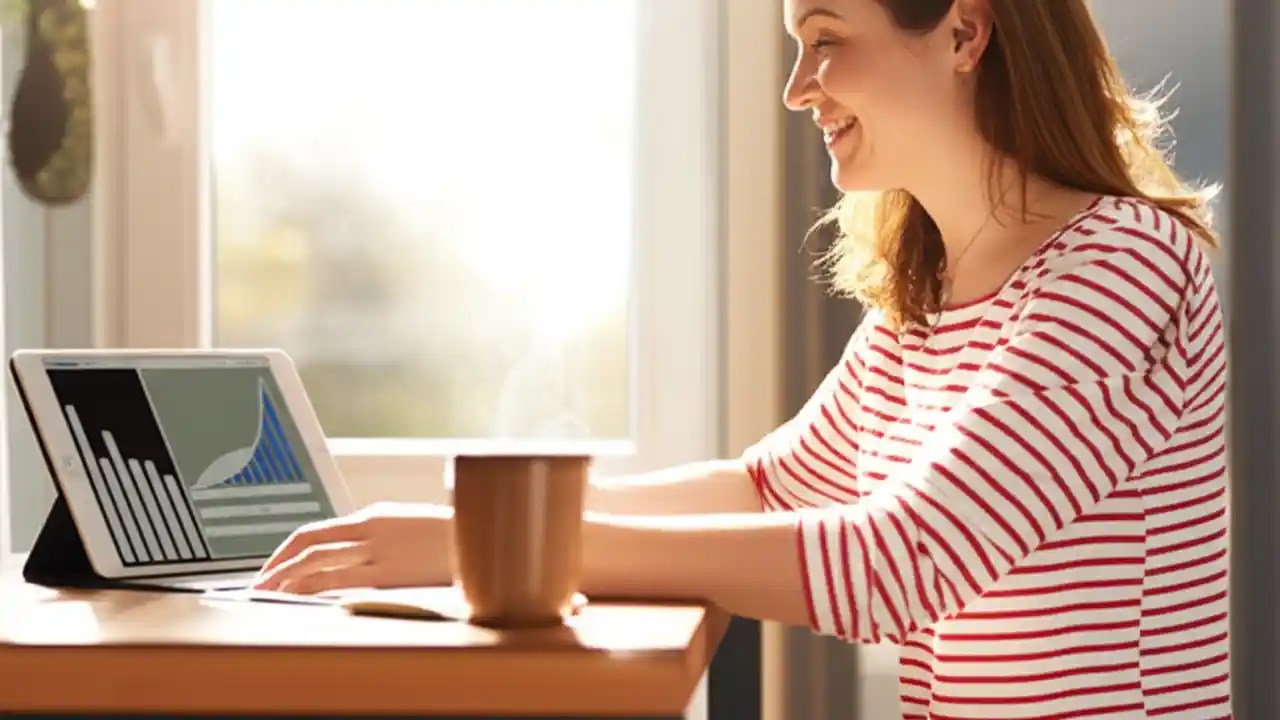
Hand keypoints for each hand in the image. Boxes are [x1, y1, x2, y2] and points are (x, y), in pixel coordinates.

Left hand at [253, 501, 452, 594]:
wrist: (482, 540)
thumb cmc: (451, 541)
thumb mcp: (408, 528)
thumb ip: (378, 539)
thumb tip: (351, 557)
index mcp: (373, 516)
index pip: (315, 531)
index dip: (285, 550)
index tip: (271, 566)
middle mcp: (370, 530)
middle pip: (308, 546)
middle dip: (277, 567)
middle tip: (258, 585)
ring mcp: (378, 552)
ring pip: (317, 564)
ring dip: (286, 580)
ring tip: (267, 596)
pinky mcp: (388, 574)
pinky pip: (340, 582)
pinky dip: (313, 590)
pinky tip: (299, 600)